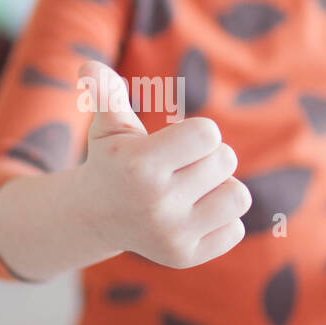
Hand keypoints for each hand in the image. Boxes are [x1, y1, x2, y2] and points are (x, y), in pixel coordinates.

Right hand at [75, 59, 251, 267]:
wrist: (96, 216)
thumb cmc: (112, 161)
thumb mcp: (108, 126)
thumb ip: (104, 93)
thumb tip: (87, 67)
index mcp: (140, 165)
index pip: (209, 134)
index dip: (198, 134)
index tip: (177, 143)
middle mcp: (156, 204)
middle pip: (226, 161)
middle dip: (209, 158)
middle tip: (182, 167)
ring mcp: (171, 235)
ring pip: (238, 197)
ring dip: (222, 188)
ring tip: (195, 189)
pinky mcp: (184, 257)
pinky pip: (234, 229)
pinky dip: (221, 220)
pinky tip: (193, 216)